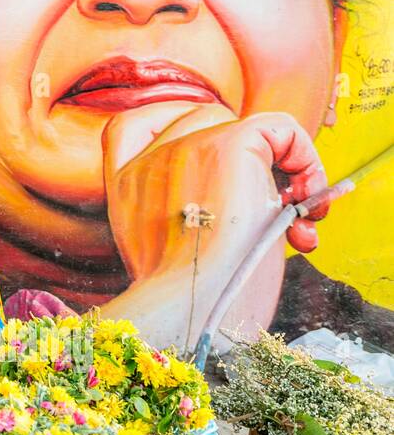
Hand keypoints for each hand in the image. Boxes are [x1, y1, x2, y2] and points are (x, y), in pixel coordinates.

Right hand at [99, 103, 328, 348]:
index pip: (131, 129)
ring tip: (297, 220)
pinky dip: (305, 157)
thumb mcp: (165, 257)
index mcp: (125, 189)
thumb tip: (245, 198)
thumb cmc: (189, 306)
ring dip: (279, 168)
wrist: (192, 313)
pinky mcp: (227, 146)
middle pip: (199, 121)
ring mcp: (184, 150)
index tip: (209, 174)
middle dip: (240, 158)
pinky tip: (309, 202)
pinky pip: (279, 128)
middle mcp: (149, 163)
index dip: (171, 134)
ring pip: (242, 127)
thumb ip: (179, 216)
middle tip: (269, 209)